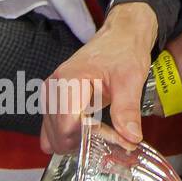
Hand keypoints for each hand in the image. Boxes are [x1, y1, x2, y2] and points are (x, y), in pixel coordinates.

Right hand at [40, 3, 156, 154]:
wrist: (120, 36)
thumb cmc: (124, 52)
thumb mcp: (131, 79)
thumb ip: (127, 110)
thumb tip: (131, 138)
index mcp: (67, 82)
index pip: (68, 127)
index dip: (90, 140)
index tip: (116, 140)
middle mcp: (52, 89)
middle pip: (58, 135)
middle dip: (85, 144)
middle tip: (114, 139)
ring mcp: (50, 96)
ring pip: (54, 136)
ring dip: (78, 142)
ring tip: (106, 134)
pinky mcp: (55, 101)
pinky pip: (55, 130)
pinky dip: (72, 137)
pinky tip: (94, 131)